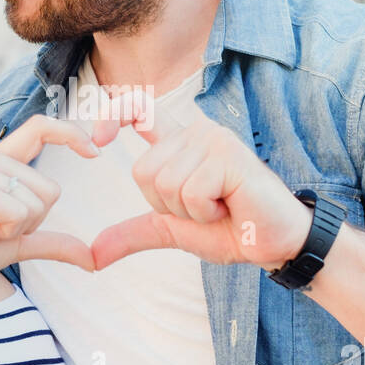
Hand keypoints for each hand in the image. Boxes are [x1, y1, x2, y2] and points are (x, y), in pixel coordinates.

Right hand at [0, 115, 98, 300]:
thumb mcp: (15, 245)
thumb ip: (51, 243)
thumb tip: (94, 260)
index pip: (40, 129)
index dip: (71, 134)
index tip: (95, 152)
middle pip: (50, 190)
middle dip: (31, 222)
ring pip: (37, 203)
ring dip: (15, 229)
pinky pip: (19, 213)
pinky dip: (4, 232)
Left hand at [89, 90, 313, 270]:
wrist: (272, 244)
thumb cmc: (229, 229)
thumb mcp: (171, 230)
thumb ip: (132, 234)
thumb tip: (92, 255)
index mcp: (180, 142)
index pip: (138, 109)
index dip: (112, 115)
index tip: (96, 140)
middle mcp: (195, 132)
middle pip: (143, 171)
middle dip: (167, 205)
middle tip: (205, 207)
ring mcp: (213, 140)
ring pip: (164, 183)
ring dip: (190, 211)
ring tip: (221, 205)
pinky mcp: (228, 155)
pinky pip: (190, 191)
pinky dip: (206, 211)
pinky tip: (231, 205)